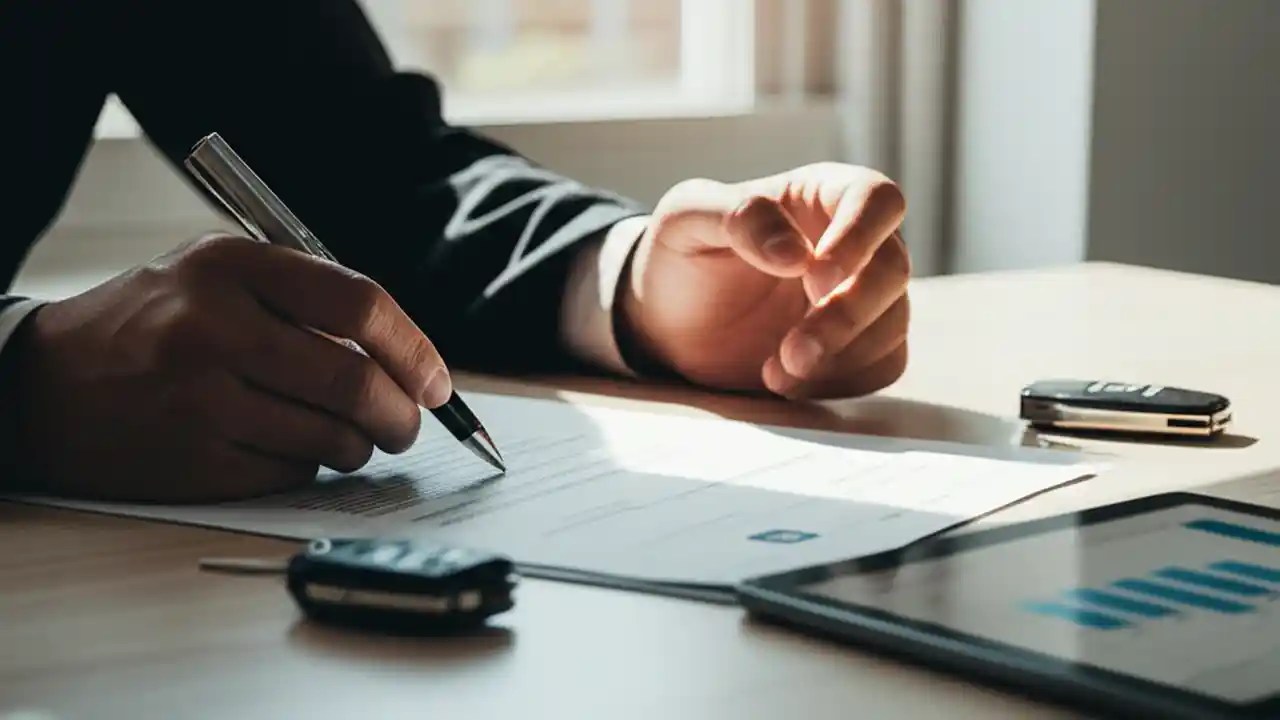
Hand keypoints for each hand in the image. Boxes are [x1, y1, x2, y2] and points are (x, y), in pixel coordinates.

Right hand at [14, 234, 450, 502]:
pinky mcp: (191, 463)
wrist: (43, 385)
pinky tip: (287, 445)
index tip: (436, 381)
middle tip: (408, 423)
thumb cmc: (153, 323)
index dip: (413, 348)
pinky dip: (309, 465)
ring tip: (350, 434)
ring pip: (332, 438)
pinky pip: (291, 472)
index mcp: (230, 265)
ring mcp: (200, 400)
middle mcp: (214, 328)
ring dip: (359, 444)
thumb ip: (306, 299)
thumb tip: (404, 358)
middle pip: (355, 382)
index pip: (359, 304)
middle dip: (402, 414)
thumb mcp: (218, 275)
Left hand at [619, 163, 910, 397]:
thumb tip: (796, 253)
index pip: (876, 199)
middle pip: (892, 269)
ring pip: (892, 323)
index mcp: (821, 195)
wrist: (669, 324)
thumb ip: (740, 217)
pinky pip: (881, 367)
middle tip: (794, 349)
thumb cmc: (683, 257)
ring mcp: (862, 298)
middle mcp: (854, 243)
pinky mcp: (859, 349)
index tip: (817, 278)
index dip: (859, 238)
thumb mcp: (687, 218)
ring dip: (839, 355)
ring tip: (776, 371)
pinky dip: (841, 381)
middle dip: (845, 314)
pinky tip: (789, 381)